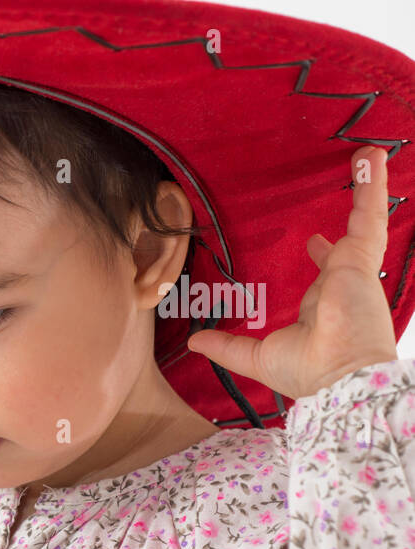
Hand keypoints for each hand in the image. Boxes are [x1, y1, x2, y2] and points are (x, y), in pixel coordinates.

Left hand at [187, 145, 398, 398]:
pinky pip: (369, 213)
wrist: (337, 376)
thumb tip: (195, 342)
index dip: (321, 255)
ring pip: (364, 219)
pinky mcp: (360, 259)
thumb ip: (226, 346)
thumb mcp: (255, 356)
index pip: (323, 273)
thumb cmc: (306, 371)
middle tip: (348, 184)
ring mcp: (354, 270)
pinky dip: (370, 185)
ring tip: (367, 154)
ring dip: (366, 187)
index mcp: (321, 306)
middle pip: (346, 241)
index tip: (313, 242)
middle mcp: (341, 285)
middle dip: (349, 213)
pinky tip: (370, 157)